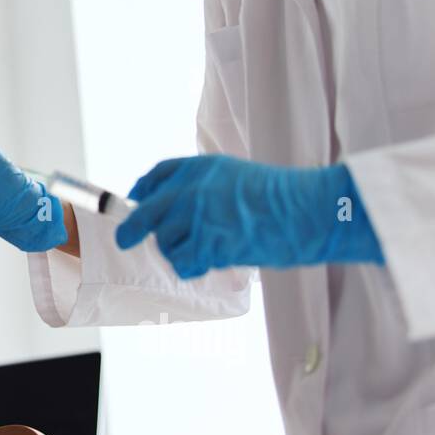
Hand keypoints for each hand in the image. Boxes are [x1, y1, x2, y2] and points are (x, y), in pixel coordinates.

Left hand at [115, 154, 384, 278]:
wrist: (310, 209)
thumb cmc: (285, 198)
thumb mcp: (239, 177)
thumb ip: (208, 187)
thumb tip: (181, 209)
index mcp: (202, 167)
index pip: (160, 174)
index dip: (144, 188)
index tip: (137, 197)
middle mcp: (192, 189)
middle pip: (146, 213)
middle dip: (132, 228)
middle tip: (124, 239)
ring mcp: (196, 216)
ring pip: (166, 243)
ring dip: (179, 252)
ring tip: (207, 251)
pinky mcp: (206, 243)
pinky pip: (184, 263)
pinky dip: (193, 267)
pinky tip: (210, 262)